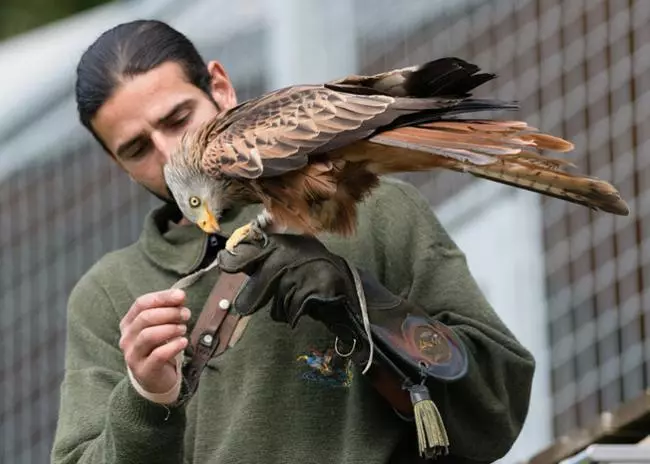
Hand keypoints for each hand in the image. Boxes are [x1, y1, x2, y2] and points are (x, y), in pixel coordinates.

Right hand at [119, 289, 190, 395]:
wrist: (155, 379)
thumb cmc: (159, 347)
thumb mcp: (161, 326)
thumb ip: (169, 310)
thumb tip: (180, 295)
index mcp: (129, 323)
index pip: (141, 303)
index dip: (162, 297)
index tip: (181, 296)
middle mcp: (127, 338)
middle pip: (145, 318)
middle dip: (169, 313)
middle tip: (186, 314)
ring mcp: (133, 355)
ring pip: (148, 335)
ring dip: (170, 328)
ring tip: (183, 329)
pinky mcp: (144, 370)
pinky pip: (158, 355)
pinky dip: (173, 346)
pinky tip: (183, 342)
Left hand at [217, 234, 467, 381]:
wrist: (353, 293)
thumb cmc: (316, 278)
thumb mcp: (291, 262)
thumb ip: (265, 260)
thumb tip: (228, 261)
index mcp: (288, 242)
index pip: (253, 246)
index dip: (235, 258)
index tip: (224, 265)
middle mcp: (296, 251)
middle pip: (262, 279)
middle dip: (252, 298)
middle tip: (243, 308)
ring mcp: (308, 269)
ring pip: (277, 299)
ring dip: (282, 308)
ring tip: (297, 302)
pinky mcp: (318, 287)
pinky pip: (293, 310)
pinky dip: (296, 315)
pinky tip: (306, 310)